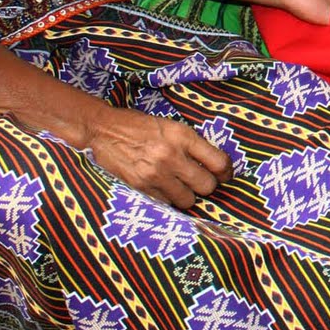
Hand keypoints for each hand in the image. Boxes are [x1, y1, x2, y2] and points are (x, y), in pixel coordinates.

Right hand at [86, 105, 233, 209]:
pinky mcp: (140, 187)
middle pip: (207, 186)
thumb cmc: (139, 126)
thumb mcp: (171, 126)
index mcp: (182, 136)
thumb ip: (193, 144)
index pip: (218, 162)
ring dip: (187, 195)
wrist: (103, 130)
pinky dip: (168, 199)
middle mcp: (171, 156)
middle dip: (207, 185)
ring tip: (180, 185)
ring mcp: (155, 174)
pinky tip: (163, 188)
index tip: (225, 174)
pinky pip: (166, 203)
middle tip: (200, 180)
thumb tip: (216, 164)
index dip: (226, 172)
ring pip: (188, 200)